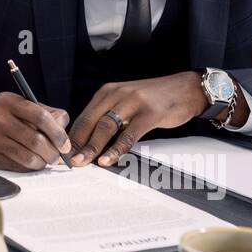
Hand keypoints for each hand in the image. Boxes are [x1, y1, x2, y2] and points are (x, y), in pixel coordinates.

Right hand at [0, 92, 71, 170]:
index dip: (57, 133)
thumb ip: (43, 112)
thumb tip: (63, 129)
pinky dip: (28, 168)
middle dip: (52, 152)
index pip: (40, 116)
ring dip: (41, 163)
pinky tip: (31, 164)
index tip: (65, 144)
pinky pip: (15, 166)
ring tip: (45, 161)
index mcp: (9, 101)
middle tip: (57, 157)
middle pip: (35, 140)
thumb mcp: (17, 105)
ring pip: (26, 157)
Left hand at [68, 72, 216, 167]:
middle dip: (77, 143)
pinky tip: (108, 160)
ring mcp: (133, 103)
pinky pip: (128, 135)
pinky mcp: (149, 114)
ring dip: (91, 147)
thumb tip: (89, 140)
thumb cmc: (155, 98)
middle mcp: (117, 94)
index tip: (64, 153)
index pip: (83, 116)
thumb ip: (109, 115)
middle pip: (90, 122)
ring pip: (105, 127)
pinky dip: (116, 149)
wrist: (187, 88)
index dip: (72, 136)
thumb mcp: (126, 101)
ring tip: (82, 162)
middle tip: (68, 161)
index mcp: (107, 92)